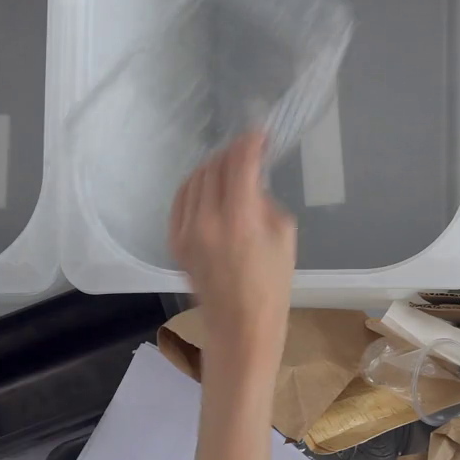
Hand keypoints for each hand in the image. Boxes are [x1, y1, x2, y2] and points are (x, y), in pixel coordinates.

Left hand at [170, 134, 295, 378]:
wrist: (240, 326)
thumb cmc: (272, 286)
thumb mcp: (284, 238)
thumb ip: (265, 202)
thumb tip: (251, 183)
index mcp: (238, 219)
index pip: (239, 163)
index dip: (251, 143)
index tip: (260, 134)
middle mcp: (206, 220)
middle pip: (214, 167)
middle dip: (232, 153)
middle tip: (248, 151)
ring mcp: (186, 231)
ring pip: (194, 180)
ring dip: (213, 167)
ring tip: (229, 167)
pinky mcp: (175, 241)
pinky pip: (181, 200)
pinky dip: (194, 187)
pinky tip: (207, 187)